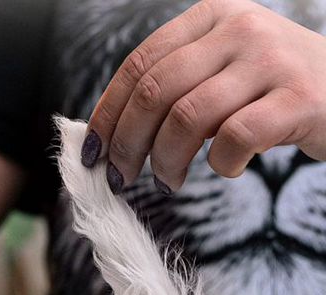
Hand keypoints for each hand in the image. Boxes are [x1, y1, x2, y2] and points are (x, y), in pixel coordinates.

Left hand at [81, 0, 325, 191]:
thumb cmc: (270, 92)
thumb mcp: (220, 73)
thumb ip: (172, 89)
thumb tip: (105, 138)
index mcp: (212, 16)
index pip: (139, 65)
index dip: (108, 114)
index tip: (93, 153)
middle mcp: (240, 28)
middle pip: (155, 92)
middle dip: (127, 144)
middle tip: (122, 177)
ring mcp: (272, 60)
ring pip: (187, 117)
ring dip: (166, 162)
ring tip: (169, 181)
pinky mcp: (299, 98)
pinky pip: (234, 139)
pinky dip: (219, 165)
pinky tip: (227, 168)